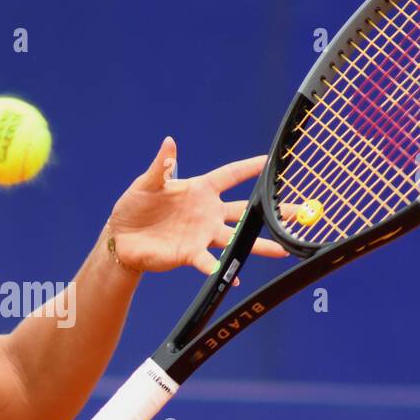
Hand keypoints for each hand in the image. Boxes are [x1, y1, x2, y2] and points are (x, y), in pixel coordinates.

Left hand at [107, 136, 291, 278]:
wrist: (122, 238)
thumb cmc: (134, 206)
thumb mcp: (147, 183)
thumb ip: (161, 166)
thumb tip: (169, 142)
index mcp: (199, 189)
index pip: (230, 175)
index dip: (249, 168)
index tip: (271, 161)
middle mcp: (207, 212)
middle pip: (245, 210)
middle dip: (272, 211)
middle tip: (297, 211)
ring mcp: (202, 234)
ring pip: (236, 239)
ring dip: (258, 245)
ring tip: (282, 250)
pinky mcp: (191, 253)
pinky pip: (210, 262)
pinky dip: (222, 269)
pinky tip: (235, 277)